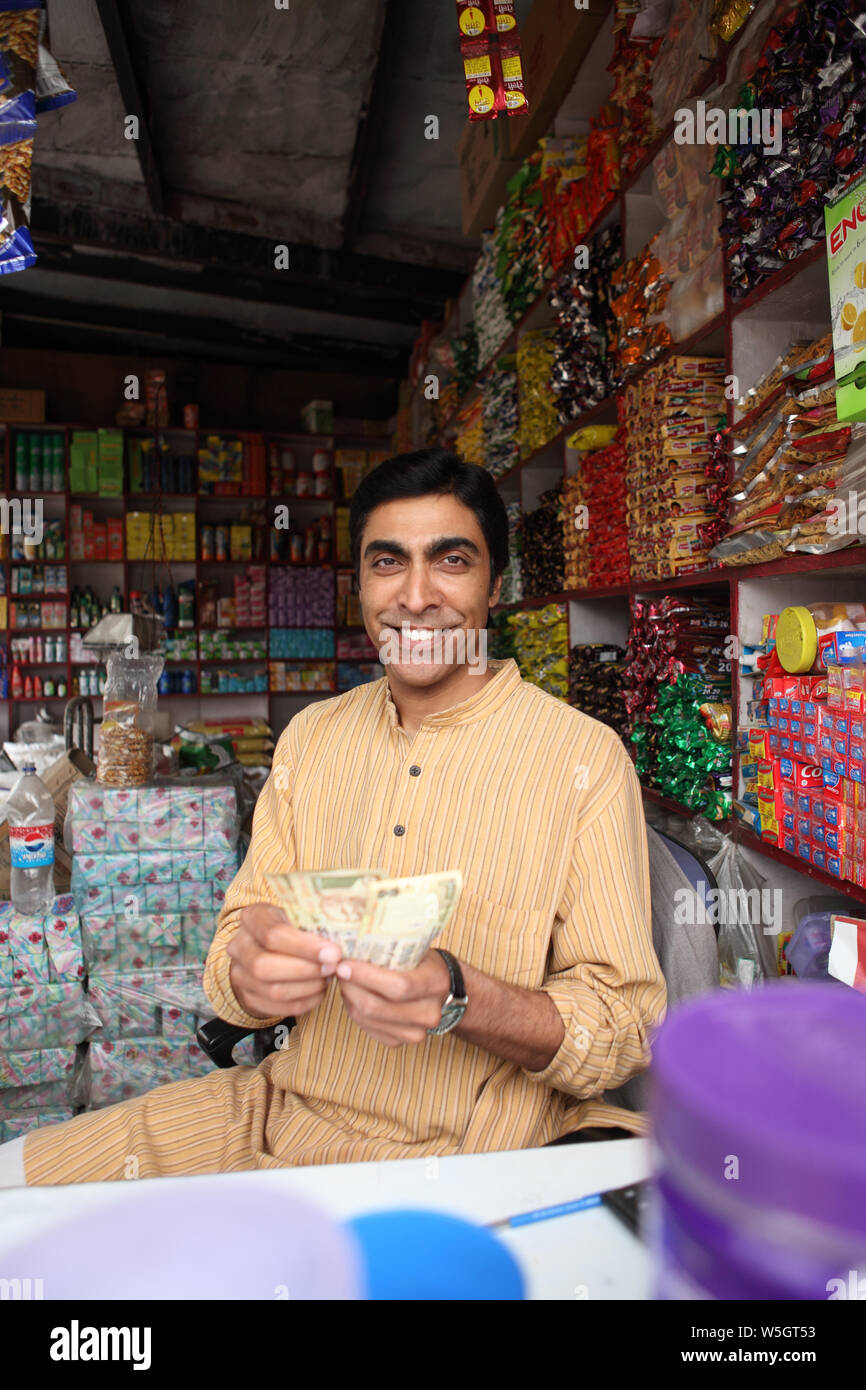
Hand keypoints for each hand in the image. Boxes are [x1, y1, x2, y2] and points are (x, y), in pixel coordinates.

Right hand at [227, 903, 341, 1020]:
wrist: (265, 946)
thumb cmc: (291, 926)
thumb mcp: (298, 914)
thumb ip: (314, 924)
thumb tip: (343, 940)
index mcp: (252, 917)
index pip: (273, 934)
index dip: (305, 946)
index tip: (333, 953)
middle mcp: (238, 946)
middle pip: (266, 966)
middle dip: (306, 970)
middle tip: (333, 967)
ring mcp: (239, 974)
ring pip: (273, 990)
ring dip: (307, 987)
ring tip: (327, 978)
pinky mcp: (248, 997)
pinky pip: (277, 1006)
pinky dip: (303, 1001)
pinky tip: (319, 991)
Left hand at [336, 948, 451, 1046]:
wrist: (439, 988)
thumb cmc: (422, 962)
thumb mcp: (413, 947)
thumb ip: (387, 947)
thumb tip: (348, 945)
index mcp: (436, 982)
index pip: (399, 986)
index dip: (366, 977)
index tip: (345, 964)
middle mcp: (429, 1012)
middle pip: (377, 1007)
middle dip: (351, 987)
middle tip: (339, 970)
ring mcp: (416, 1032)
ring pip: (367, 1019)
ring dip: (349, 998)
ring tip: (346, 981)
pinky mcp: (399, 1042)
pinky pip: (366, 1028)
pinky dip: (354, 1010)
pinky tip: (355, 995)